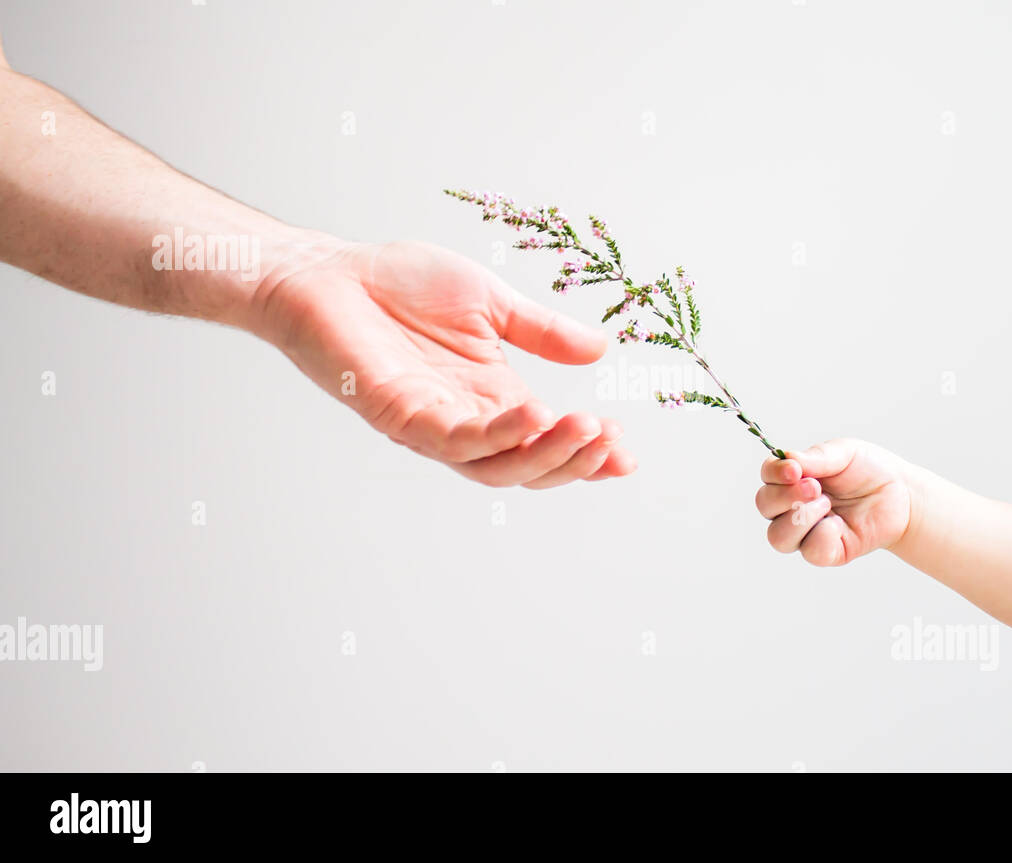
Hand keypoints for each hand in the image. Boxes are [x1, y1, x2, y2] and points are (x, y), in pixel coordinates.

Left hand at [249, 239, 635, 487]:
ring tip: (587, 431)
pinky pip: (455, 440)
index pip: (548, 439)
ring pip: (497, 467)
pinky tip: (534, 416)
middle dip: (575, 462)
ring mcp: (433, 423)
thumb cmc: (398, 285)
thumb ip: (542, 331)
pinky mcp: (398, 415)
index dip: (588, 453)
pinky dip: (498, 434)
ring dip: (545, 455)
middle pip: (528, 467)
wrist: (329, 273)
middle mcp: (467, 419)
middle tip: (613, 444)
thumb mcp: (492, 302)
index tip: (629, 454)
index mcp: (493, 396)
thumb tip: (602, 350)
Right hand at [755, 438, 910, 565]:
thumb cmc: (869, 470)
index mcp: (793, 480)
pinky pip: (810, 552)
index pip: (767, 478)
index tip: (794, 470)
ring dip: (799, 519)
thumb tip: (785, 458)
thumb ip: (815, 457)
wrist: (901, 493)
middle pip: (765, 507)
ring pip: (778, 537)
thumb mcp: (843, 453)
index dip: (774, 475)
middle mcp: (793, 507)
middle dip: (786, 497)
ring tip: (827, 505)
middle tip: (815, 487)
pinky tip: (839, 525)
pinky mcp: (827, 552)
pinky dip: (821, 537)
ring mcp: (807, 532)